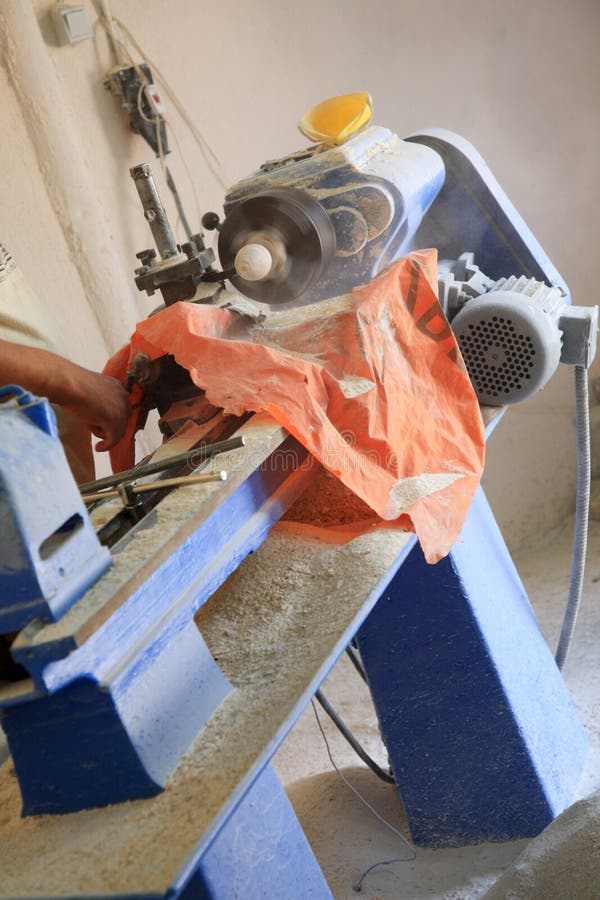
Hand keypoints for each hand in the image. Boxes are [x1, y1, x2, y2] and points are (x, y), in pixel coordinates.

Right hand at [0, 340, 131, 451]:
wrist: (66, 384)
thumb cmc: (71, 385)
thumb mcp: (90, 391)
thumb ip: (99, 400)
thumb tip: (99, 414)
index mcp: (117, 387)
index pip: (123, 408)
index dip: (115, 419)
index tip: (105, 426)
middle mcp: (122, 397)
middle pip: (123, 420)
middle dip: (111, 428)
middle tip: (98, 431)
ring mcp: (119, 409)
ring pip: (118, 430)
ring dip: (106, 435)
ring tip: (92, 432)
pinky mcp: (113, 420)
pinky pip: (114, 439)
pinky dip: (107, 445)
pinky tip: (99, 448)